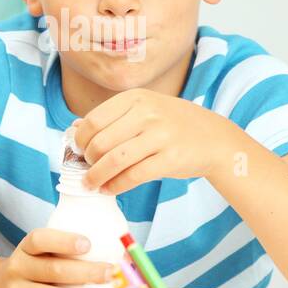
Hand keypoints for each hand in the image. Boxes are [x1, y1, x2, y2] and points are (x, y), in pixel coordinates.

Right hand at [0, 228, 116, 287]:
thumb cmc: (32, 271)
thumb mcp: (38, 255)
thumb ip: (66, 253)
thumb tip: (122, 257)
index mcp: (26, 250)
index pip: (39, 240)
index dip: (64, 241)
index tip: (88, 244)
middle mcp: (18, 270)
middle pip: (52, 270)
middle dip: (86, 272)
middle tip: (111, 274)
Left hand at [74, 88, 235, 194]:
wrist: (213, 138)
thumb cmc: (172, 124)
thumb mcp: (143, 109)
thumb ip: (111, 118)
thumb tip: (74, 129)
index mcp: (136, 98)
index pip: (93, 120)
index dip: (80, 141)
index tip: (79, 152)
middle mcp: (147, 113)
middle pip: (101, 142)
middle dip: (87, 161)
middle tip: (86, 170)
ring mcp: (160, 135)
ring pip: (114, 160)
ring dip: (97, 176)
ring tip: (91, 184)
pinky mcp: (171, 158)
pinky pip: (134, 176)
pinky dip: (116, 186)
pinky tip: (110, 189)